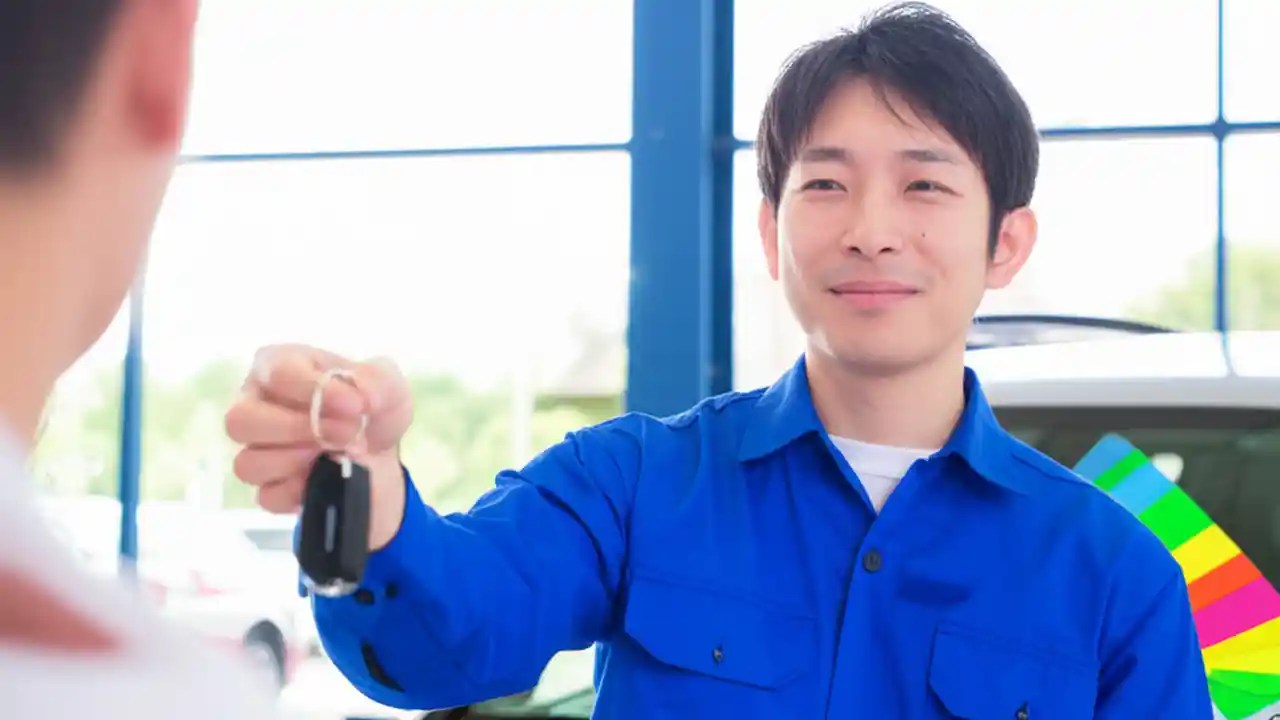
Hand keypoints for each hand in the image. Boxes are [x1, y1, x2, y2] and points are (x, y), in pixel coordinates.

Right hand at [225, 344, 414, 549]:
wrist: (380, 455)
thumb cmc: (370, 408)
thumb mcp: (387, 385)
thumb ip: (377, 382)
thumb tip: (358, 398)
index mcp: (278, 366)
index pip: (276, 372)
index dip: (316, 391)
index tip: (356, 406)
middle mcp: (254, 405)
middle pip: (240, 420)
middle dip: (298, 429)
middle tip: (346, 433)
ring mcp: (256, 449)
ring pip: (248, 463)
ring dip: (299, 461)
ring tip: (338, 453)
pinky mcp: (267, 487)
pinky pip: (268, 496)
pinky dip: (301, 490)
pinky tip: (326, 476)